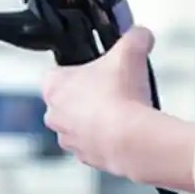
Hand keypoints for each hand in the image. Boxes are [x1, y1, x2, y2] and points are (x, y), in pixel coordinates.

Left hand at [42, 27, 156, 178]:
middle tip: (114, 89)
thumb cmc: (120, 97)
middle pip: (71, 99)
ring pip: (81, 124)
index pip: (59, 71)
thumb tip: (140, 35)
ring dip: (98, 118)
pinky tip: (127, 130)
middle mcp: (55, 115)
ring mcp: (69, 139)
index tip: (99, 69)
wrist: (131, 139)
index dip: (81, 68)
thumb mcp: (130, 51)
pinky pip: (96, 145)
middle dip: (91, 95)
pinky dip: (109, 139)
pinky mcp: (87, 158)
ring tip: (124, 111)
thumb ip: (134, 36)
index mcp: (54, 86)